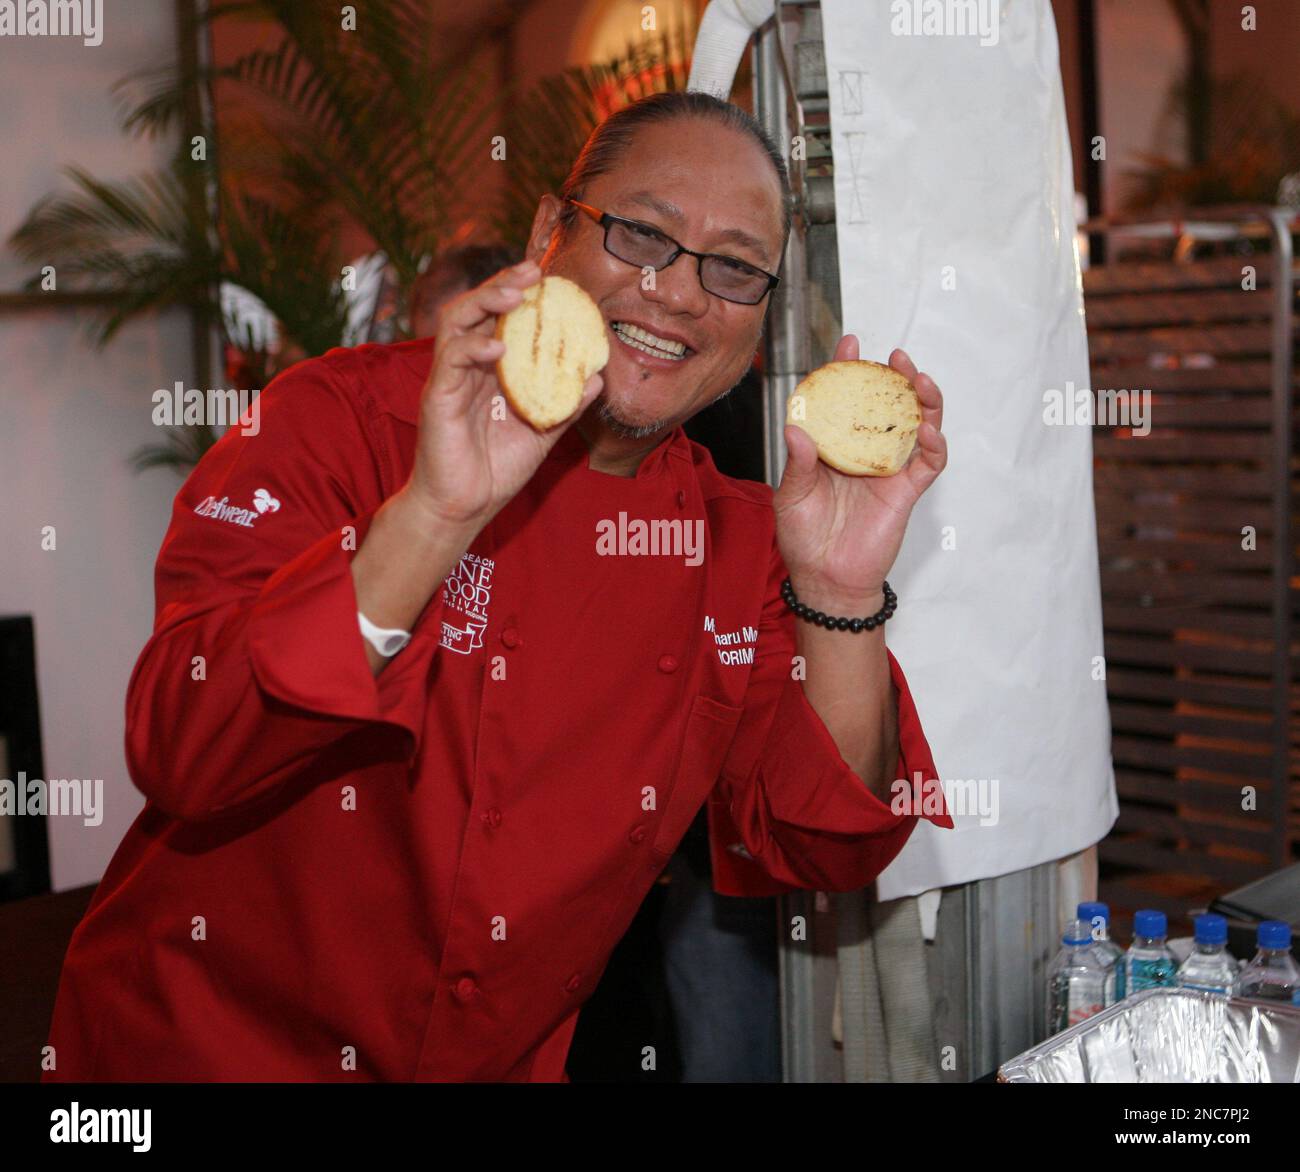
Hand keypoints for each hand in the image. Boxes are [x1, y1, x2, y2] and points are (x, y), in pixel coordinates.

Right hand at [405, 259, 602, 530]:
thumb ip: (566, 404)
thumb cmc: (495, 470)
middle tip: (532, 270)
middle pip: (476, 309)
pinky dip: (473, 349)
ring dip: (484, 302)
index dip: (519, 293)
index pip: (499, 319)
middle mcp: (465, 367)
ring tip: (514, 294)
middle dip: (502, 283)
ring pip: (456, 322)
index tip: (547, 277)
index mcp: (488, 371)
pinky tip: (498, 349)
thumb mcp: (542, 433)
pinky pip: (450, 361)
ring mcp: (448, 379)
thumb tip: (597, 377)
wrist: (463, 507)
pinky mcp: (437, 397)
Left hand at [774, 336, 946, 608]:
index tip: (849, 342)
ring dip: (923, 399)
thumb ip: (798, 462)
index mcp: (836, 445)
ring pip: (917, 425)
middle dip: (894, 376)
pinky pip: (929, 463)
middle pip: (888, 404)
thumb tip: (796, 427)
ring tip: (918, 378)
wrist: (825, 579)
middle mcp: (866, 451)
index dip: (849, 370)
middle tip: (893, 356)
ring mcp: (890, 469)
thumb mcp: (791, 496)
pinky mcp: (907, 491)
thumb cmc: (804, 538)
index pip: (846, 399)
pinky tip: (929, 428)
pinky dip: (934, 443)